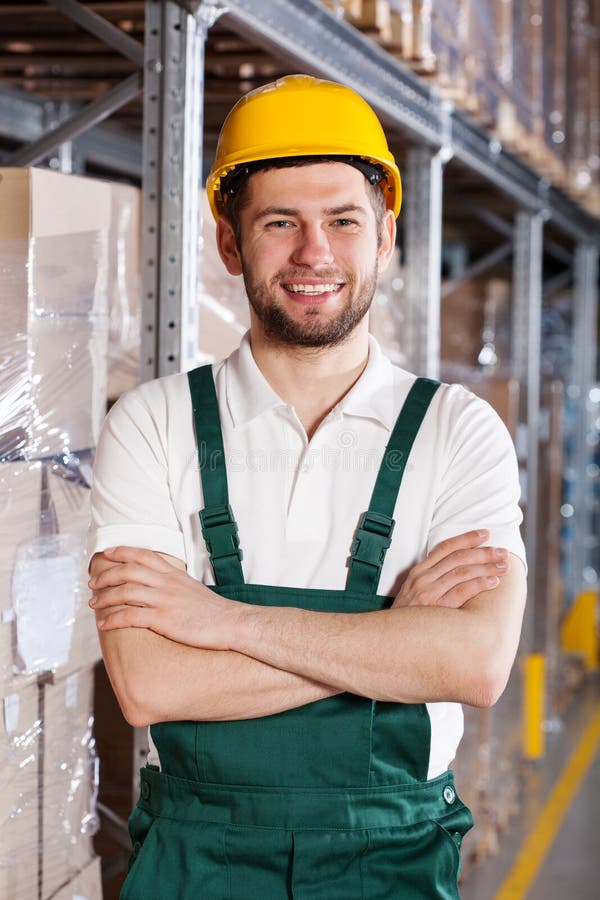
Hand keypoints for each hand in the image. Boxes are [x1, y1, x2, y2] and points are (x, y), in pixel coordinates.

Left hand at [88, 546, 241, 648]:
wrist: (231, 623)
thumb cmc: (214, 611)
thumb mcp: (193, 589)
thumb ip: (175, 584)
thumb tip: (160, 588)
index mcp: (174, 574)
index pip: (144, 555)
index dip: (123, 551)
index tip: (107, 553)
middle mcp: (167, 583)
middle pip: (129, 571)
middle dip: (106, 576)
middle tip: (93, 583)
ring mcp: (165, 601)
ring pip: (126, 592)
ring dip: (104, 597)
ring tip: (93, 604)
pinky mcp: (164, 620)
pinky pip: (131, 616)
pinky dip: (113, 619)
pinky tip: (103, 624)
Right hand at [392, 530, 508, 609]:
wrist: (388, 639)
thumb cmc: (405, 618)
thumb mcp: (412, 592)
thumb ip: (430, 580)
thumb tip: (455, 571)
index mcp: (418, 571)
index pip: (445, 547)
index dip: (466, 538)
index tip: (484, 534)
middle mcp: (423, 578)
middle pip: (458, 557)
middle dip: (483, 552)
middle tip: (502, 551)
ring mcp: (429, 592)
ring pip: (463, 572)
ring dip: (487, 567)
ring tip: (504, 566)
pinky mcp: (436, 607)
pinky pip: (461, 591)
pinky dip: (479, 584)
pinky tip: (493, 582)